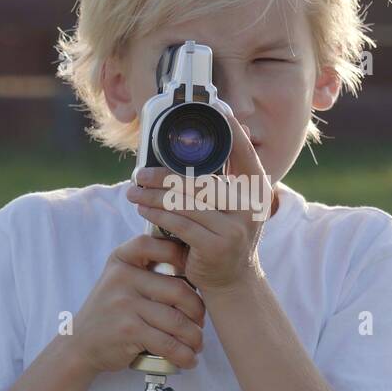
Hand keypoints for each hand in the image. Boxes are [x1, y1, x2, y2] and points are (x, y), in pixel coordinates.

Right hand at [64, 234, 205, 376]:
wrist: (79, 343)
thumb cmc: (110, 312)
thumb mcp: (118, 280)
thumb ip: (146, 269)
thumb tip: (193, 267)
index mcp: (121, 260)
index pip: (156, 245)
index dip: (182, 255)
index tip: (195, 273)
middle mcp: (122, 278)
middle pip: (178, 290)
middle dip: (197, 310)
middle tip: (200, 322)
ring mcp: (125, 304)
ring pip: (177, 320)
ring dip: (194, 337)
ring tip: (196, 343)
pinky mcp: (129, 331)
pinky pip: (168, 343)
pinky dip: (184, 355)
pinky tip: (188, 359)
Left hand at [126, 119, 271, 294]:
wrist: (234, 282)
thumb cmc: (225, 237)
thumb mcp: (234, 205)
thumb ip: (227, 175)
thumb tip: (232, 127)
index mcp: (257, 190)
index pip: (244, 153)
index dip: (233, 130)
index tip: (216, 107)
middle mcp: (250, 206)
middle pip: (200, 180)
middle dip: (163, 176)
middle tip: (139, 173)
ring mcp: (235, 227)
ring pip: (185, 202)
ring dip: (153, 196)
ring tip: (134, 191)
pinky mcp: (216, 246)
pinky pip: (179, 223)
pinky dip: (157, 215)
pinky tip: (143, 210)